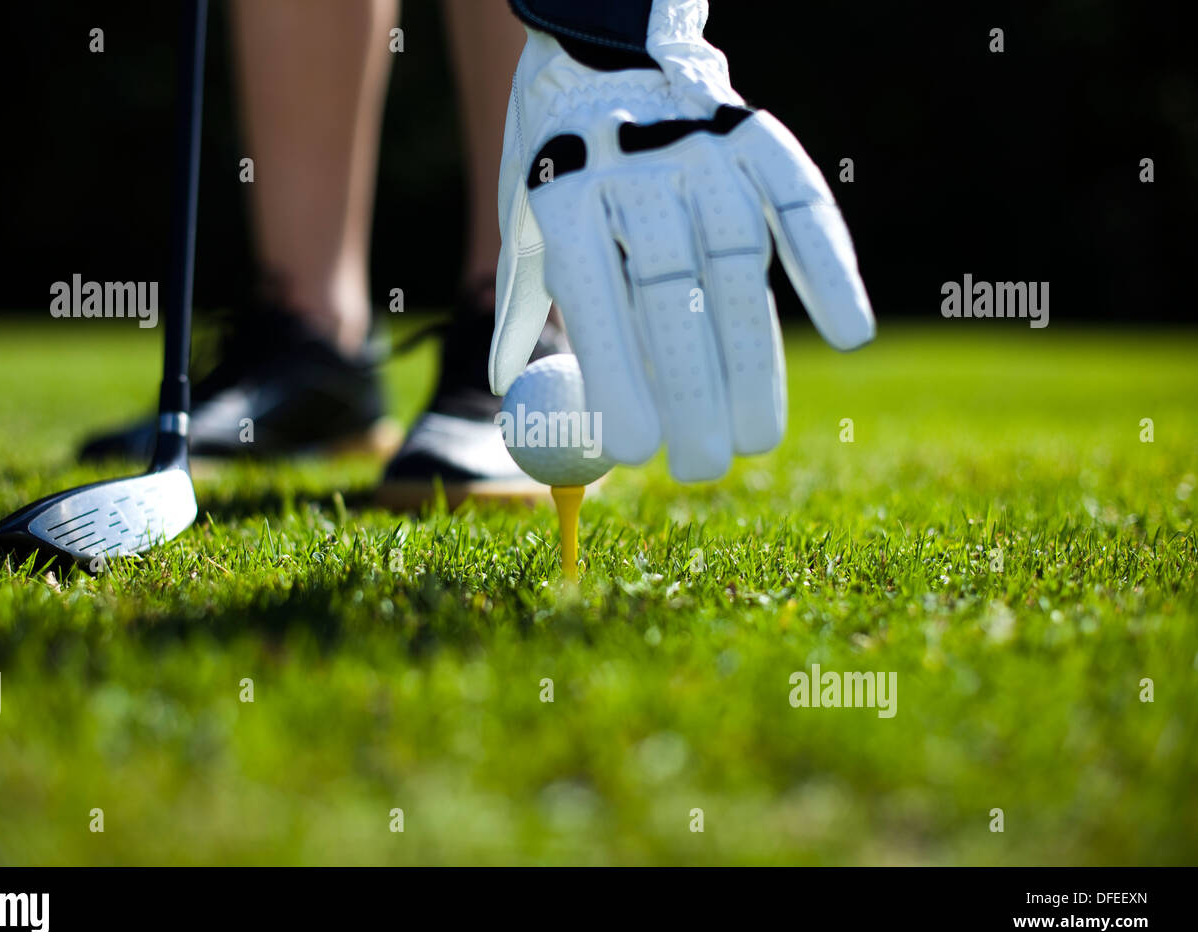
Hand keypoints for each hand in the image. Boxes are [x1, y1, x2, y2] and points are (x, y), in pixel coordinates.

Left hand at [490, 0, 874, 481]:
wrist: (607, 47)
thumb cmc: (564, 157)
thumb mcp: (526, 218)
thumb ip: (521, 299)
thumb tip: (502, 385)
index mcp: (566, 191)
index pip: (594, 295)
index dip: (617, 374)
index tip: (636, 451)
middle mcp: (636, 167)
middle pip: (670, 291)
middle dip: (690, 389)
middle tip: (701, 465)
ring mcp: (702, 148)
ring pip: (738, 264)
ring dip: (752, 359)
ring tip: (755, 439)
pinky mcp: (756, 136)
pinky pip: (801, 207)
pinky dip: (829, 269)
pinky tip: (848, 334)